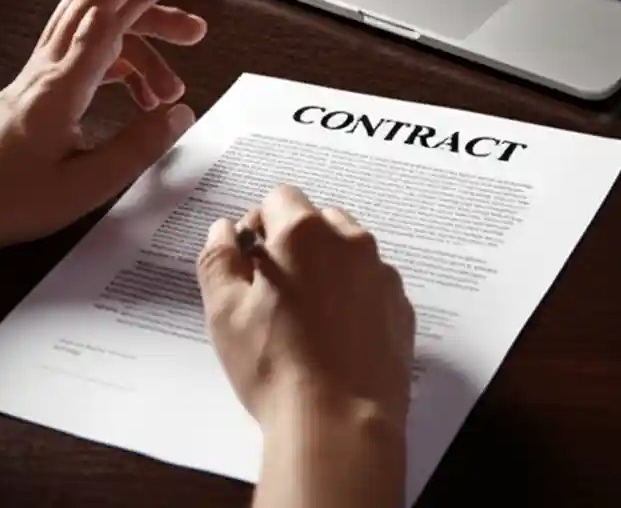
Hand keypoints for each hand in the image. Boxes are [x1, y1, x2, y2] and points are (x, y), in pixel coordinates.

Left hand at [0, 0, 206, 267]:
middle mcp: (47, 69)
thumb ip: (138, 145)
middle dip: (149, 0)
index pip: (110, 18)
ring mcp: (38, 76)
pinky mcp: (36, 89)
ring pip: (91, 27)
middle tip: (194, 26)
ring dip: (137, 41)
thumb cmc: (13, 201)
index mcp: (60, 87)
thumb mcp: (87, 185)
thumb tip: (180, 113)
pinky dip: (119, 63)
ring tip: (173, 82)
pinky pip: (83, 55)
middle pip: (99, 7)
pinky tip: (141, 95)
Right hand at [197, 185, 414, 507]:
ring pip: (350, 252)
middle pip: (319, 219)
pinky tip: (336, 336)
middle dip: (296, 242)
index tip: (249, 260)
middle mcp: (351, 243)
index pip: (280, 198)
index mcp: (304, 234)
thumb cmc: (275, 367)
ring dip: (328, 268)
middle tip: (275, 289)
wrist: (339, 422)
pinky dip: (355, 298)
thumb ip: (218, 259)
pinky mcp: (401, 308)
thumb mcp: (224, 313)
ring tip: (307, 316)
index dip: (259, 224)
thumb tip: (223, 231)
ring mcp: (382, 275)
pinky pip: (373, 286)